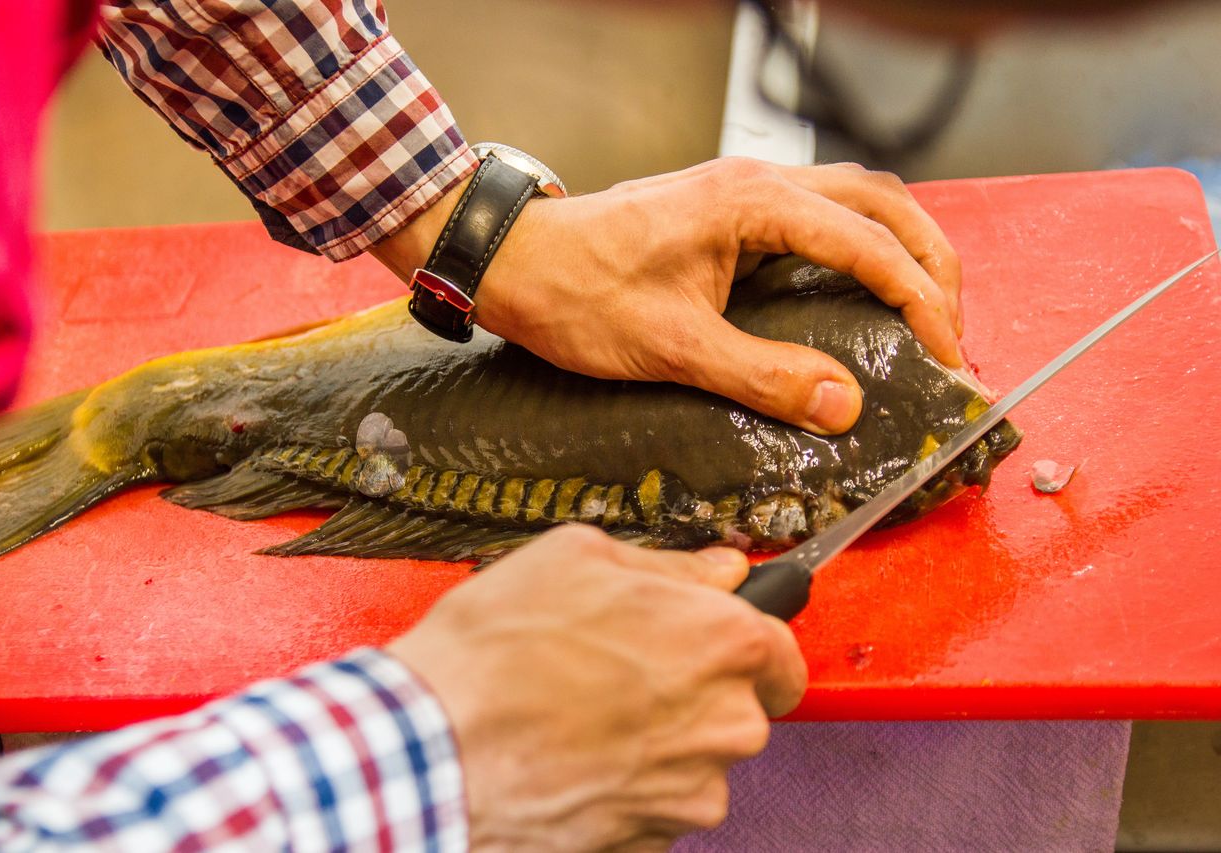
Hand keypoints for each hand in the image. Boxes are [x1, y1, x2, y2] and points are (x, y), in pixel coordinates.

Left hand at [375, 158, 961, 435]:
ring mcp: (745, 191)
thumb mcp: (672, 348)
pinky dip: (859, 249)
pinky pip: (820, 215)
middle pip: (883, 202)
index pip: (870, 243)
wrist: (516, 261)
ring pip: (856, 199)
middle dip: (931, 262)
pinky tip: (861, 293)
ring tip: (924, 310)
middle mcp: (759, 183)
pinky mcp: (731, 210)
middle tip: (952, 330)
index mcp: (753, 203)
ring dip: (900, 248)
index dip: (920, 300)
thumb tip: (844, 406)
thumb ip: (763, 376)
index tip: (945, 353)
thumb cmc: (578, 293)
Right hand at [387, 525, 805, 850]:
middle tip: (625, 670)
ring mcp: (691, 789)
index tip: (717, 643)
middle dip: (694, 690)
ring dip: (658, 740)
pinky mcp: (652, 839)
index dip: (745, 642)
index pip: (780, 648)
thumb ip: (668, 565)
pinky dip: (627, 784)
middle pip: (740, 706)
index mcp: (722, 641)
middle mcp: (725, 722)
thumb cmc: (497, 653)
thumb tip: (714, 569)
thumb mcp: (577, 558)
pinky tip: (575, 754)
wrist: (433, 748)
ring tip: (582, 712)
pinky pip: (658, 804)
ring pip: (696, 759)